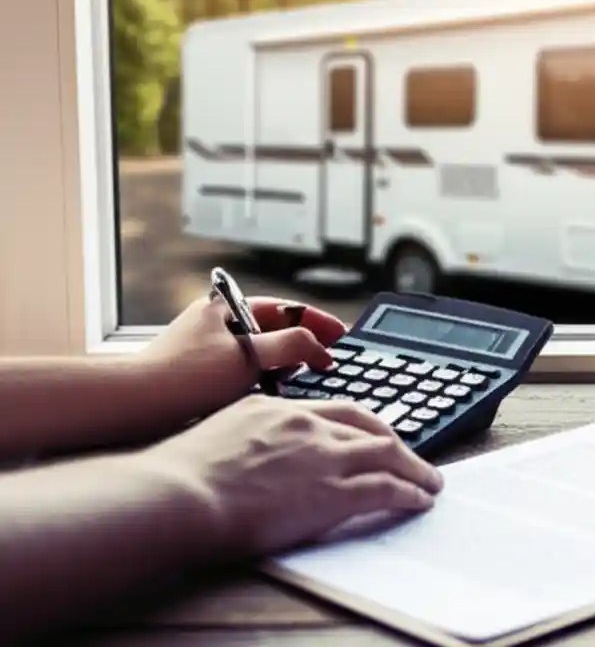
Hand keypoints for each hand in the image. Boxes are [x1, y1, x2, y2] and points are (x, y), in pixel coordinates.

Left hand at [139, 296, 347, 416]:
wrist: (134, 405)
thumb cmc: (185, 376)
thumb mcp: (248, 356)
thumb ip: (291, 346)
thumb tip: (321, 348)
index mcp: (226, 308)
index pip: (285, 308)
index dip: (317, 322)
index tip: (342, 336)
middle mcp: (217, 323)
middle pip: (274, 329)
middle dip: (303, 343)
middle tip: (328, 359)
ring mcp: (208, 349)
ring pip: (260, 352)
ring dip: (284, 364)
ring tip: (303, 378)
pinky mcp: (202, 374)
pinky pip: (245, 371)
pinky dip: (263, 379)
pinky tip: (271, 396)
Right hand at [142, 394, 443, 555]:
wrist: (175, 494)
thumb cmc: (178, 477)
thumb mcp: (216, 437)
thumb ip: (244, 440)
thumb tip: (248, 458)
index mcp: (276, 408)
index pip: (335, 410)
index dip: (362, 425)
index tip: (375, 435)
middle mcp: (306, 425)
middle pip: (368, 427)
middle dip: (396, 443)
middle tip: (412, 458)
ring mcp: (322, 456)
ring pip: (387, 454)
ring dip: (415, 469)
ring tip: (429, 482)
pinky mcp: (332, 492)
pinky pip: (386, 488)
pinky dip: (409, 492)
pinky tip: (418, 500)